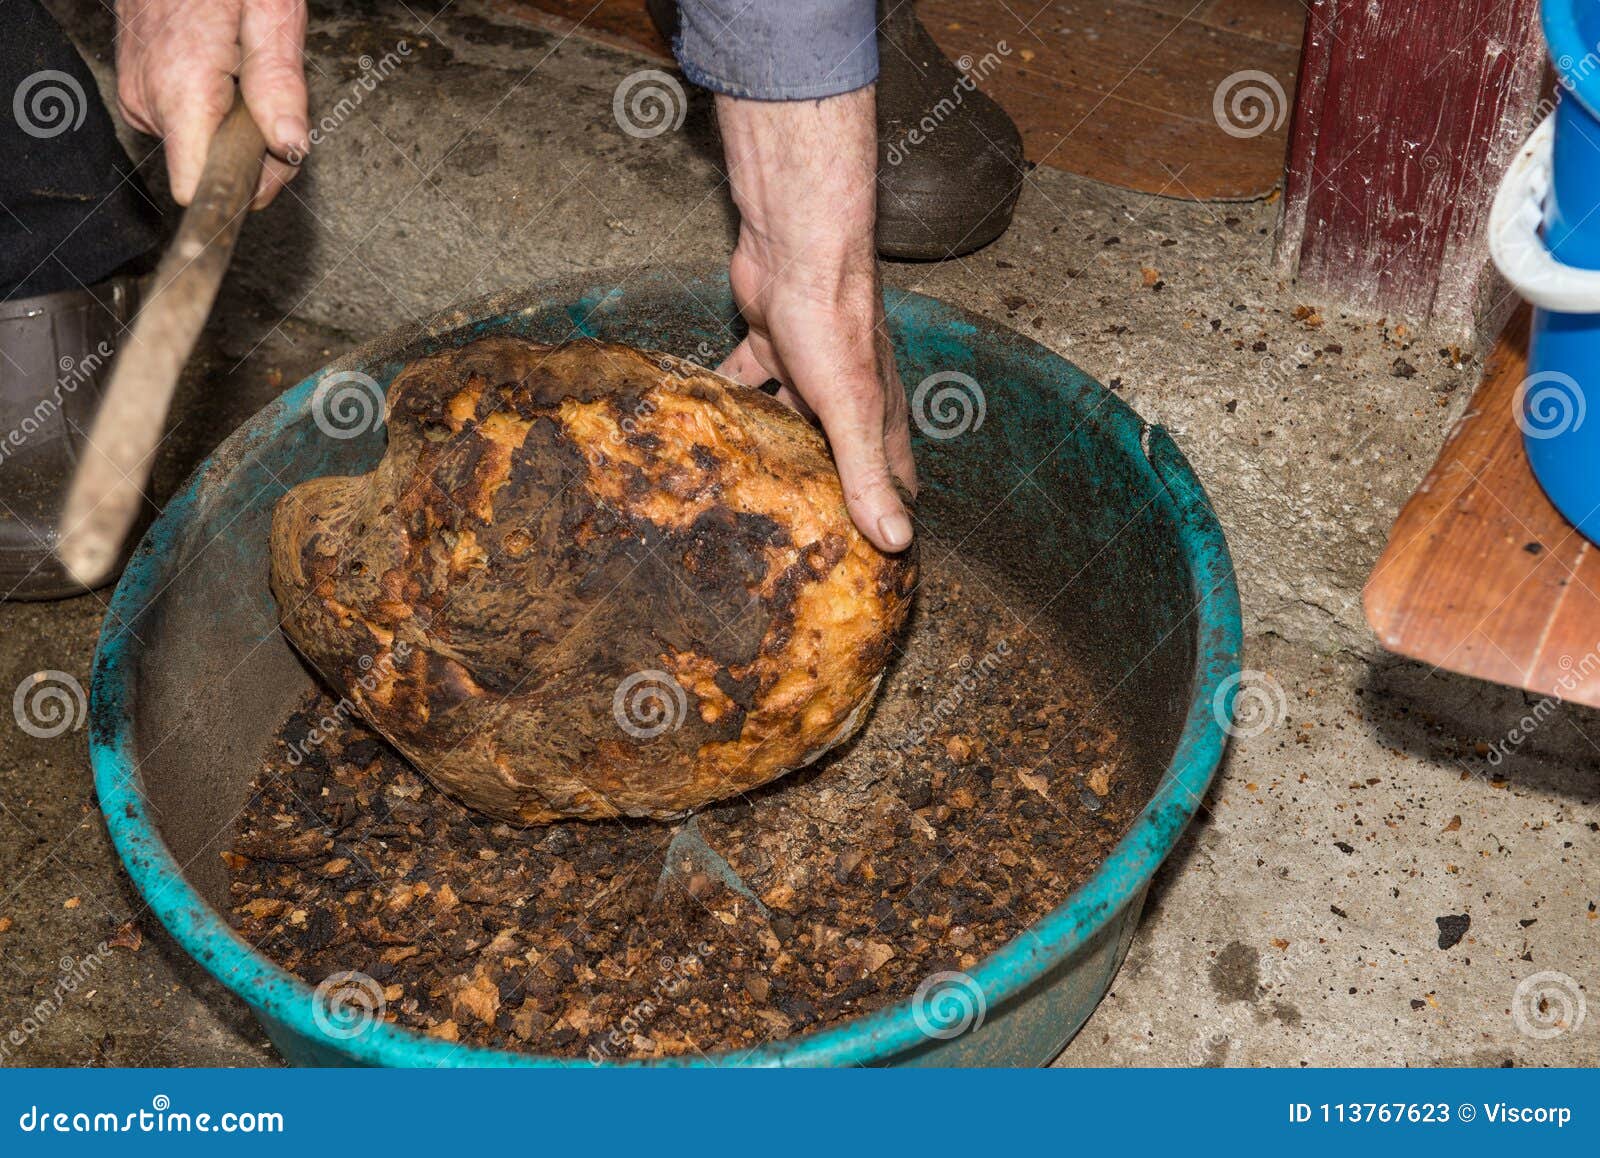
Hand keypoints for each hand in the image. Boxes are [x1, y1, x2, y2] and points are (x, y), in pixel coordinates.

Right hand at [115, 0, 307, 207]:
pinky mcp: (142, 93)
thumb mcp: (270, 14)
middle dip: (255, 150)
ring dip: (237, 128)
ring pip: (203, 149)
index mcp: (181, 88)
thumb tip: (290, 145)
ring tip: (245, 74)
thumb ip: (279, 84)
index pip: (196, 185)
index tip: (272, 160)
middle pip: (211, 169)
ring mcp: (141, 98)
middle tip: (273, 101)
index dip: (244, 184)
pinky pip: (188, 125)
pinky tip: (224, 75)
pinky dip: (216, 112)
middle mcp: (151, 101)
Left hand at [713, 87, 917, 553]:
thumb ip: (867, 475)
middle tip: (793, 545)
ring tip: (743, 497)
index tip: (869, 566)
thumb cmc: (834, 321)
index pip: (892, 481)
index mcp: (878, 416)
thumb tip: (895, 541)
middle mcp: (847, 397)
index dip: (886, 520)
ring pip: (790, 424)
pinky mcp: (770, 347)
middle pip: (837, 457)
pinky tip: (705, 430)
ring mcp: (807, 371)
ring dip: (772, 454)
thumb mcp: (852, 410)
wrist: (794, 248)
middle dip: (821, 496)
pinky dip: (729, 404)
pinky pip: (747, 384)